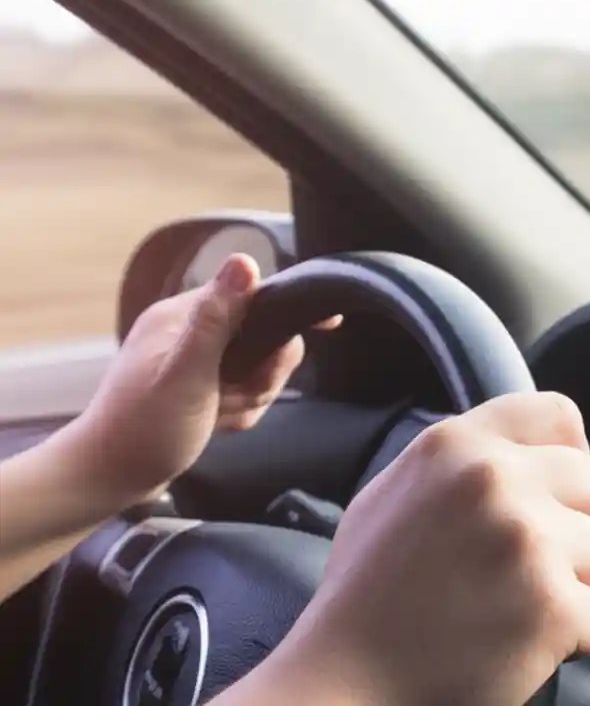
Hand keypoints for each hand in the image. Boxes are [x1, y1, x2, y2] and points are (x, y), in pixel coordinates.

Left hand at [73, 254, 332, 505]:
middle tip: (236, 398)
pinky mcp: (199, 385)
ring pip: (257, 367)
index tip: (330, 323)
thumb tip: (245, 260)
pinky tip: (218, 424)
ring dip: (250, 395)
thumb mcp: (186, 374)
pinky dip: (239, 409)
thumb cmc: (145, 429)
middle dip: (263, 373)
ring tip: (221, 415)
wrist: (110, 478)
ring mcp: (194, 359)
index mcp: (182, 315)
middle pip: (262, 337)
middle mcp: (189, 330)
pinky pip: (243, 389)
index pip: (251, 295)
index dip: (287, 312)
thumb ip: (217, 320)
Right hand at [254, 392, 589, 705]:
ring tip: (517, 606)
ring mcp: (528, 540)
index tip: (561, 492)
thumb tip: (524, 452)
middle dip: (580, 527)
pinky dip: (568, 640)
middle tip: (535, 564)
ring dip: (575, 587)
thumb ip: (462, 462)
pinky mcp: (551, 604)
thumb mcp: (395, 492)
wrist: (345, 680)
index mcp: (456, 445)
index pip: (559, 415)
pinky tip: (516, 643)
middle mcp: (495, 480)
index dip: (572, 455)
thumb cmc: (368, 595)